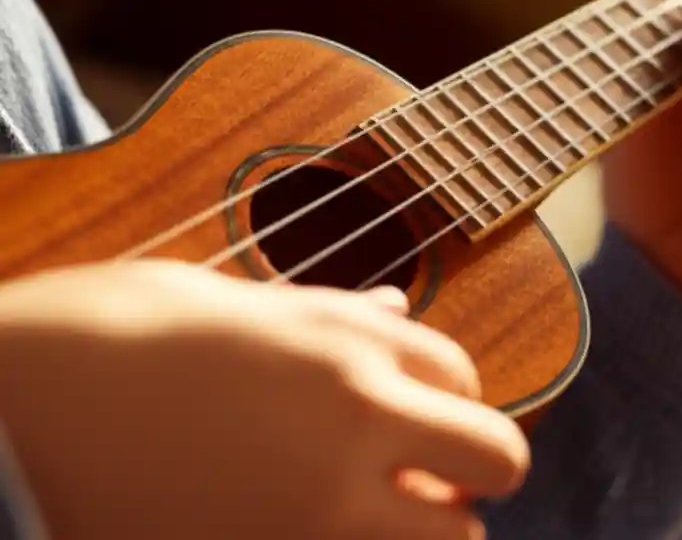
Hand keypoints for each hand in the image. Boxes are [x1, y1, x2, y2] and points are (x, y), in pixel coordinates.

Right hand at [0, 260, 526, 539]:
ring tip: (374, 519)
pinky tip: (321, 537)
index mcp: (341, 346)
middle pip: (498, 458)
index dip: (445, 395)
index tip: (412, 411)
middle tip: (428, 477)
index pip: (463, 375)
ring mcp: (320, 512)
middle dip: (477, 468)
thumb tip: (395, 314)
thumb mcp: (223, 301)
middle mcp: (354, 425)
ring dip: (430, 530)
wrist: (3, 420)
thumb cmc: (101, 340)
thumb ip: (328, 314)